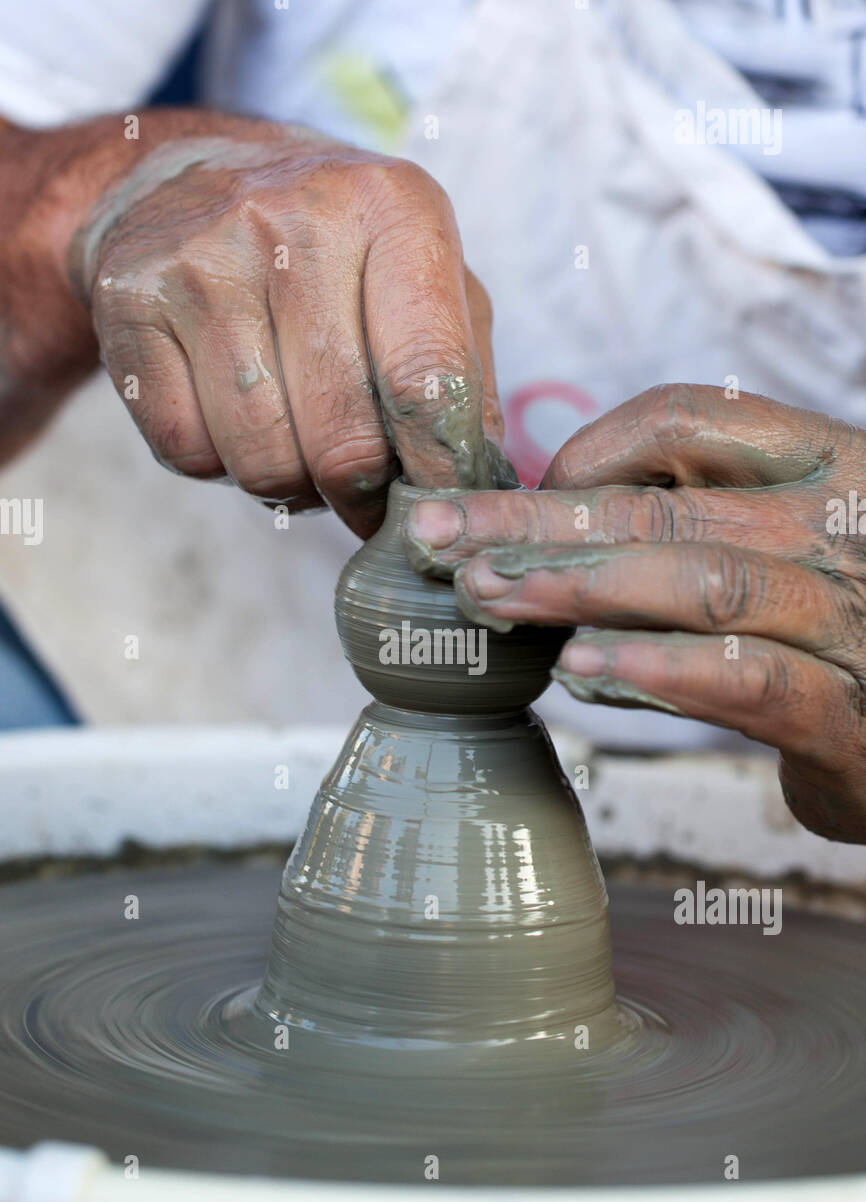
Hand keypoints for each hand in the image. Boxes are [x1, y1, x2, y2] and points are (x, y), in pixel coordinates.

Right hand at [2, 113, 506, 533]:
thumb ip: (465, 376)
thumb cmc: (331, 248)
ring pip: (262, 459)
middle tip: (365, 495)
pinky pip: (188, 451)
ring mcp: (201, 262)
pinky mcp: (131, 307)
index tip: (436, 504)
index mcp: (390, 208)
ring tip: (300, 449)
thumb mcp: (421, 279)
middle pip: (343, 440)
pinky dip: (219, 467)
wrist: (181, 180)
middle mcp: (291, 224)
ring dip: (290, 486)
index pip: (426, 380)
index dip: (436, 470)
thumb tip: (477, 487)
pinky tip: (234, 421)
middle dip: (361, 494)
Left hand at [404, 384, 865, 842]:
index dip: (580, 454)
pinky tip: (582, 670)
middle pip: (663, 505)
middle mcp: (840, 526)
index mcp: (821, 467)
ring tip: (488, 598)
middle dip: (533, 524)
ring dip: (577, 588)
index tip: (512, 503)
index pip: (684, 421)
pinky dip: (659, 670)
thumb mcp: (781, 556)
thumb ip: (688, 537)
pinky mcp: (851, 715)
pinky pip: (749, 679)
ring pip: (700, 581)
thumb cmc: (844, 639)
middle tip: (437, 539)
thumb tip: (547, 542)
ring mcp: (852, 617)